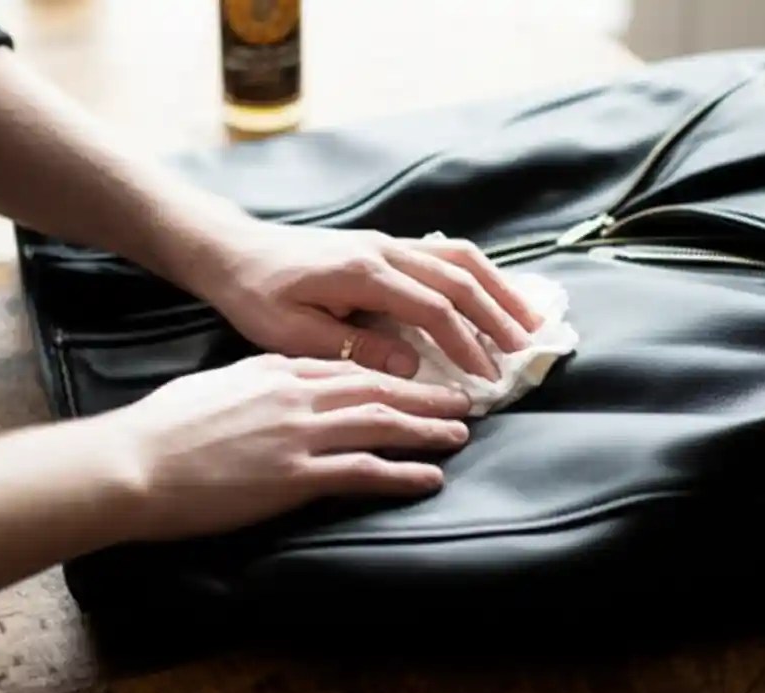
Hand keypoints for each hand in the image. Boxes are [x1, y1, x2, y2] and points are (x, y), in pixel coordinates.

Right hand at [103, 354, 472, 540]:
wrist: (135, 462)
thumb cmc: (165, 428)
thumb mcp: (219, 386)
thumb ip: (260, 382)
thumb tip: (282, 385)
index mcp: (278, 370)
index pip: (350, 366)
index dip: (393, 374)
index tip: (420, 378)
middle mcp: (297, 395)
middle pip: (378, 390)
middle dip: (425, 396)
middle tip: (463, 401)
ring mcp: (299, 435)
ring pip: (381, 424)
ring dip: (426, 430)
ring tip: (459, 435)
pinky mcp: (294, 476)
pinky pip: (363, 472)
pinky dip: (403, 474)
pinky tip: (429, 478)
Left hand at [195, 221, 544, 380]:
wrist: (235, 252)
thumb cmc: (257, 296)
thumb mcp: (292, 334)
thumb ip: (353, 348)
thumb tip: (410, 363)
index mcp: (363, 273)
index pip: (432, 308)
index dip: (464, 343)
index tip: (486, 378)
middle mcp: (383, 249)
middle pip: (459, 277)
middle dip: (497, 314)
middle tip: (525, 351)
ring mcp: (387, 242)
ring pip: (459, 258)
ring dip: (498, 287)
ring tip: (529, 318)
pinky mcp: (386, 245)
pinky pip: (446, 253)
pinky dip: (478, 274)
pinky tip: (493, 295)